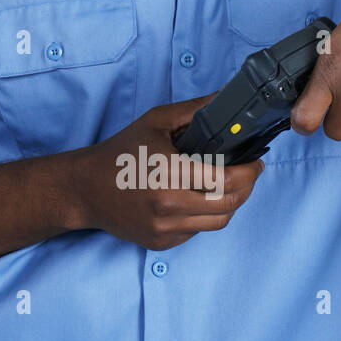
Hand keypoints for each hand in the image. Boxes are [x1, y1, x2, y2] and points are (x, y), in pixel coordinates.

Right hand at [71, 92, 264, 249]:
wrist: (85, 189)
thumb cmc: (120, 152)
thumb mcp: (154, 122)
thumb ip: (194, 110)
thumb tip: (226, 97)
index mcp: (168, 172)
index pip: (227, 180)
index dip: (250, 172)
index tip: (256, 162)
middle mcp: (168, 205)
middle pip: (229, 204)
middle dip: (247, 188)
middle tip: (249, 173)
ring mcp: (165, 228)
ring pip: (218, 222)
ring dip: (230, 204)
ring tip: (227, 186)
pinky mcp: (161, 242)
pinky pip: (197, 232)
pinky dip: (204, 216)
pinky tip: (197, 200)